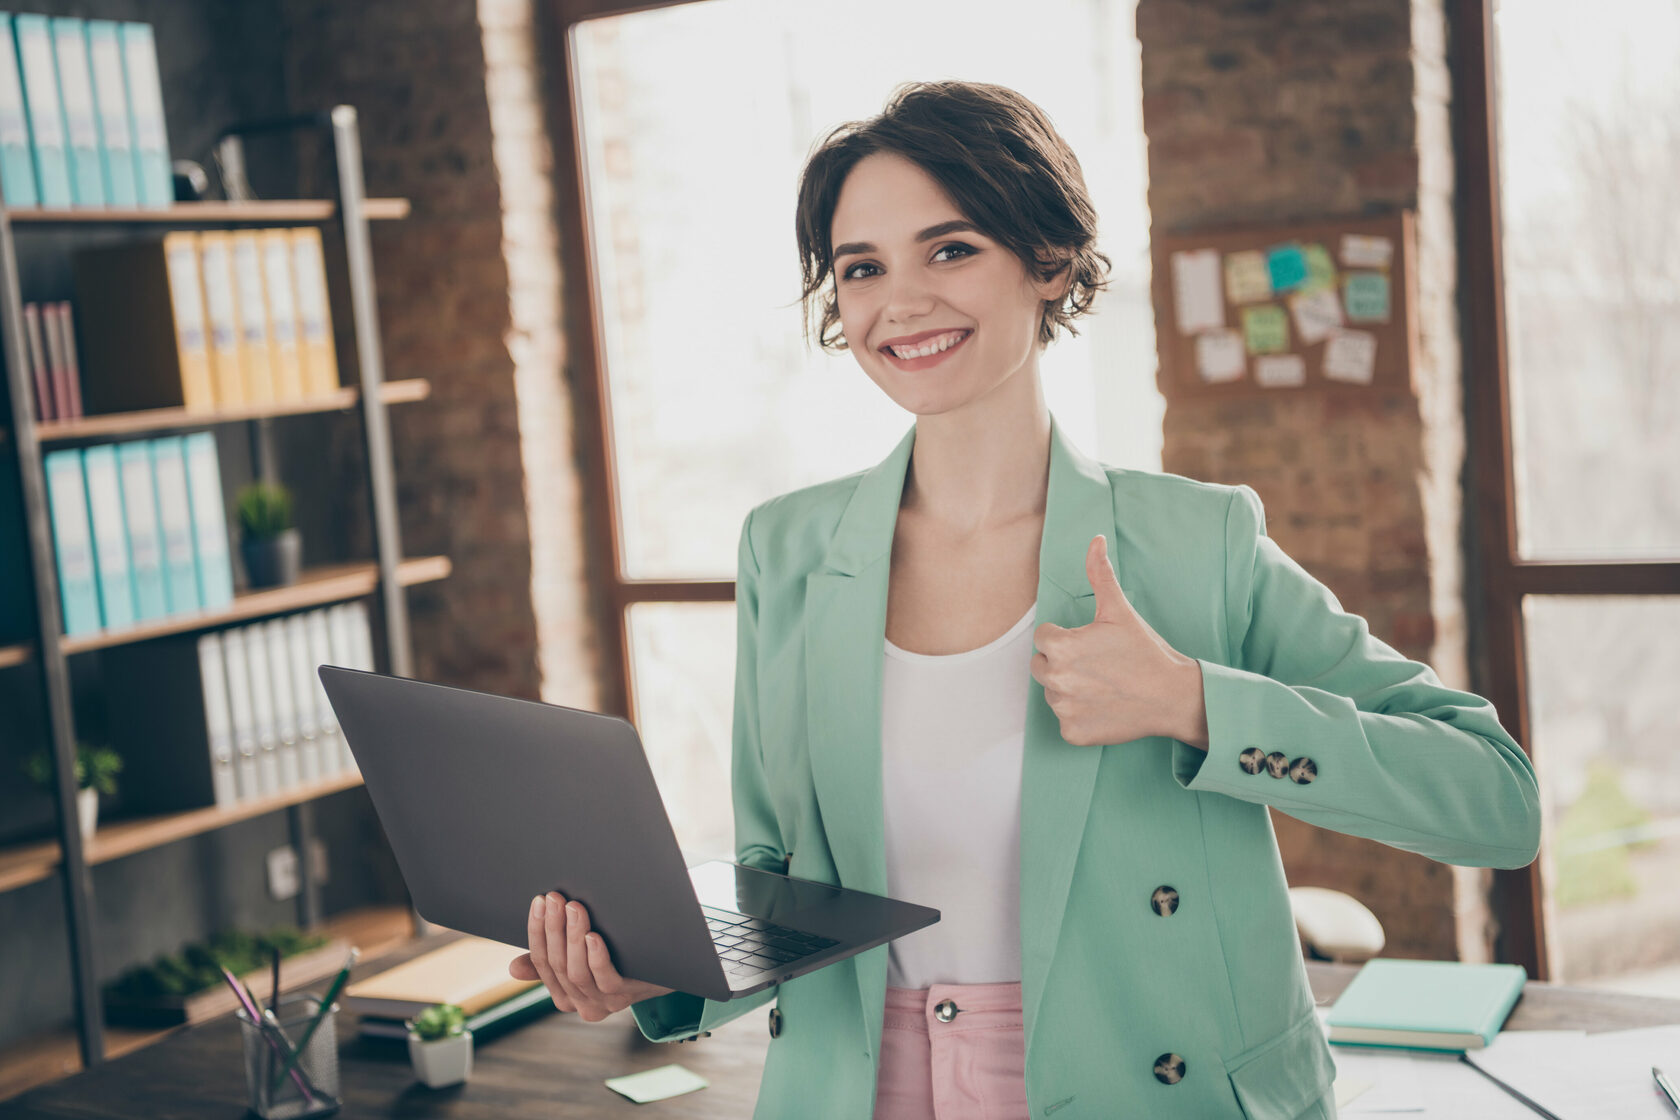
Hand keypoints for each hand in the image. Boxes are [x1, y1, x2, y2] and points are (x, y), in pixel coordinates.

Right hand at [509, 892, 673, 1020]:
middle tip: (555, 898)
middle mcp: (580, 1003)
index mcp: (563, 994)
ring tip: (574, 907)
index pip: (541, 962)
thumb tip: (514, 969)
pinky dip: (596, 957)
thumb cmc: (620, 957)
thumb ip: (552, 960)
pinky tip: (594, 936)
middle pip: (557, 964)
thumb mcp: (582, 957)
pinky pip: (605, 979)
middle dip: (553, 928)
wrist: (667, 969)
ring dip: (573, 937)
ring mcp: (603, 1003)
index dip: (537, 931)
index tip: (538, 901)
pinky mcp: (625, 997)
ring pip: (577, 971)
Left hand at [1030, 535, 1207, 748]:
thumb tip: (1095, 540)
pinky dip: (1081, 716)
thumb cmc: (1145, 652)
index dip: (1068, 638)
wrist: (1173, 697)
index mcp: (1060, 646)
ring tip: (1103, 684)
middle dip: (1063, 663)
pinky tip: (1104, 706)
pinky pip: (1065, 721)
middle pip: (1042, 666)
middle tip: (1098, 665)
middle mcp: (1055, 679)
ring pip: (1053, 693)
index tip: (1093, 645)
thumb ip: (1100, 574)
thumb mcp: (1120, 610)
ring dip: (1071, 689)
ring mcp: (1063, 709)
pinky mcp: (1073, 733)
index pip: (1044, 638)